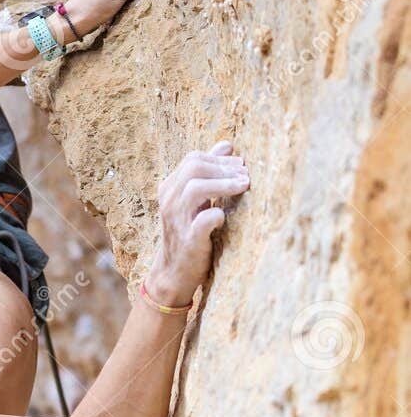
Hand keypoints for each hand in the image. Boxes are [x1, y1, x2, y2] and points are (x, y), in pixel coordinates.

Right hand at [147, 142, 250, 303]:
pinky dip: (217, 215)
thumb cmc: (190, 232)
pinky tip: (226, 216)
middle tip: (247, 176)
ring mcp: (178, 220)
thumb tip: (227, 145)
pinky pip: (202, 221)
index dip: (220, 158)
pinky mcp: (189, 241)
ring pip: (196, 188)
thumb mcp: (195, 200)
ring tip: (244, 186)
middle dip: (225, 168)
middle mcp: (170, 201)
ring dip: (224, 184)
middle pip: (194, 167)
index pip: (193, 158)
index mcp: (170, 188)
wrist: (174, 272)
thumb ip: (208, 172)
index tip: (241, 165)